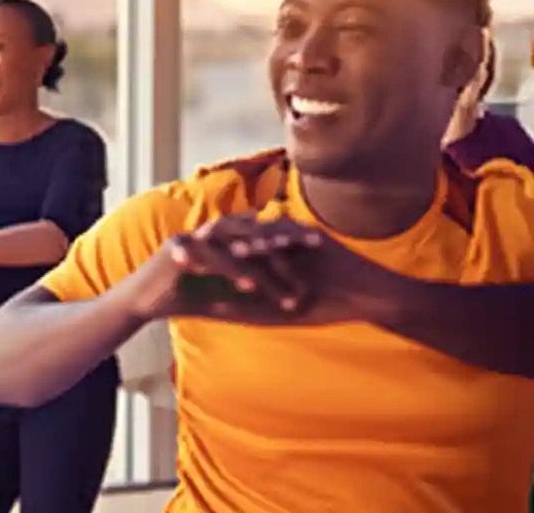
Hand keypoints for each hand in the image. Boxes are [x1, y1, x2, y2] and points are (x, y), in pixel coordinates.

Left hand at [124, 214, 399, 326]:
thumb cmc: (327, 304)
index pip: (226, 252)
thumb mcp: (276, 307)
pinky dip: (264, 242)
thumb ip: (244, 307)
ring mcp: (293, 234)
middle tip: (173, 252)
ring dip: (228, 238)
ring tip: (200, 244)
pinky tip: (244, 247)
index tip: (171, 269)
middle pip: (233, 238)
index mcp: (267, 251)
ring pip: (253, 234)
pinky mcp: (311, 236)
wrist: (373, 297)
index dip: (200, 259)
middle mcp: (277, 237)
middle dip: (205, 246)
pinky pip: (282, 238)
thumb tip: (205, 310)